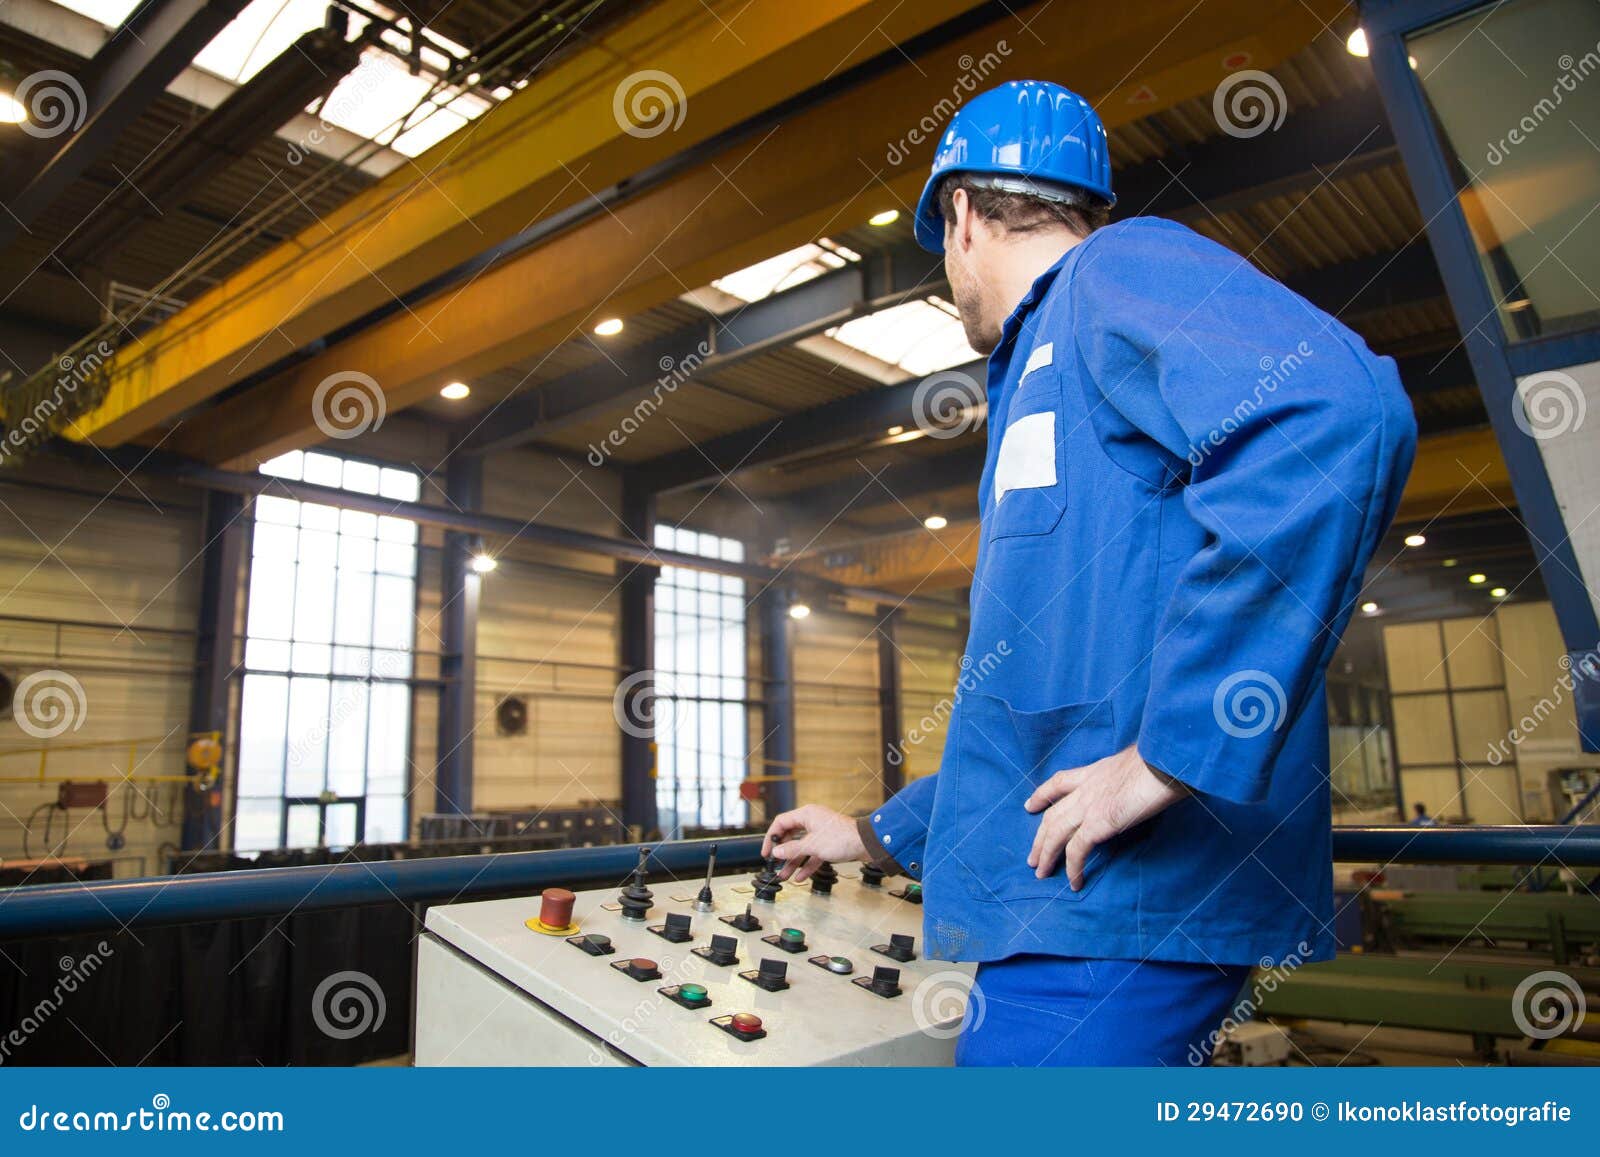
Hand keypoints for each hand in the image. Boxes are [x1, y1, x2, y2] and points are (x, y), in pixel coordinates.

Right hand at [761, 804, 866, 881]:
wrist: (867, 844)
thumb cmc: (843, 838)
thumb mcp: (813, 845)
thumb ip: (792, 849)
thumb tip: (777, 851)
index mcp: (806, 815)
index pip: (781, 823)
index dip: (771, 837)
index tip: (766, 852)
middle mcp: (812, 821)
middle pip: (791, 836)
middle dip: (783, 852)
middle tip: (775, 864)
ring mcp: (821, 833)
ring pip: (802, 847)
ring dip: (793, 862)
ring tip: (785, 875)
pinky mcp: (829, 843)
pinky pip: (813, 854)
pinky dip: (807, 864)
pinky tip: (801, 877)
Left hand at [1024, 743, 1187, 887]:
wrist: (1163, 761)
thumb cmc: (1160, 760)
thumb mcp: (1136, 762)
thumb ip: (1127, 774)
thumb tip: (1139, 781)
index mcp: (1094, 772)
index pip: (1059, 782)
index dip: (1042, 795)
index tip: (1030, 805)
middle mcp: (1086, 788)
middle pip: (1052, 815)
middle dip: (1040, 838)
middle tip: (1032, 857)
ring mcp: (1089, 806)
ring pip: (1056, 834)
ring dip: (1046, 855)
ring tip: (1041, 873)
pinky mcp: (1097, 823)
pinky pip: (1077, 850)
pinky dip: (1073, 868)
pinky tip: (1074, 881)